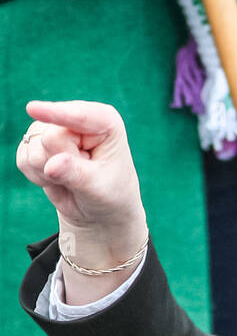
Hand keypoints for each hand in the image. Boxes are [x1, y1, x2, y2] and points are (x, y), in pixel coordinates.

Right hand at [17, 100, 147, 299]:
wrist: (103, 222)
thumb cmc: (113, 202)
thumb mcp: (102, 191)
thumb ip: (77, 173)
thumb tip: (55, 163)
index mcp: (105, 123)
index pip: (80, 114)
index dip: (58, 114)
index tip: (35, 112)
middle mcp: (79, 122)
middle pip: (50, 132)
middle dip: (57, 160)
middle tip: (76, 181)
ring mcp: (56, 132)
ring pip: (32, 144)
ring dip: (43, 171)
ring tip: (67, 185)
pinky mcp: (39, 147)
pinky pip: (23, 157)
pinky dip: (34, 175)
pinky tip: (54, 184)